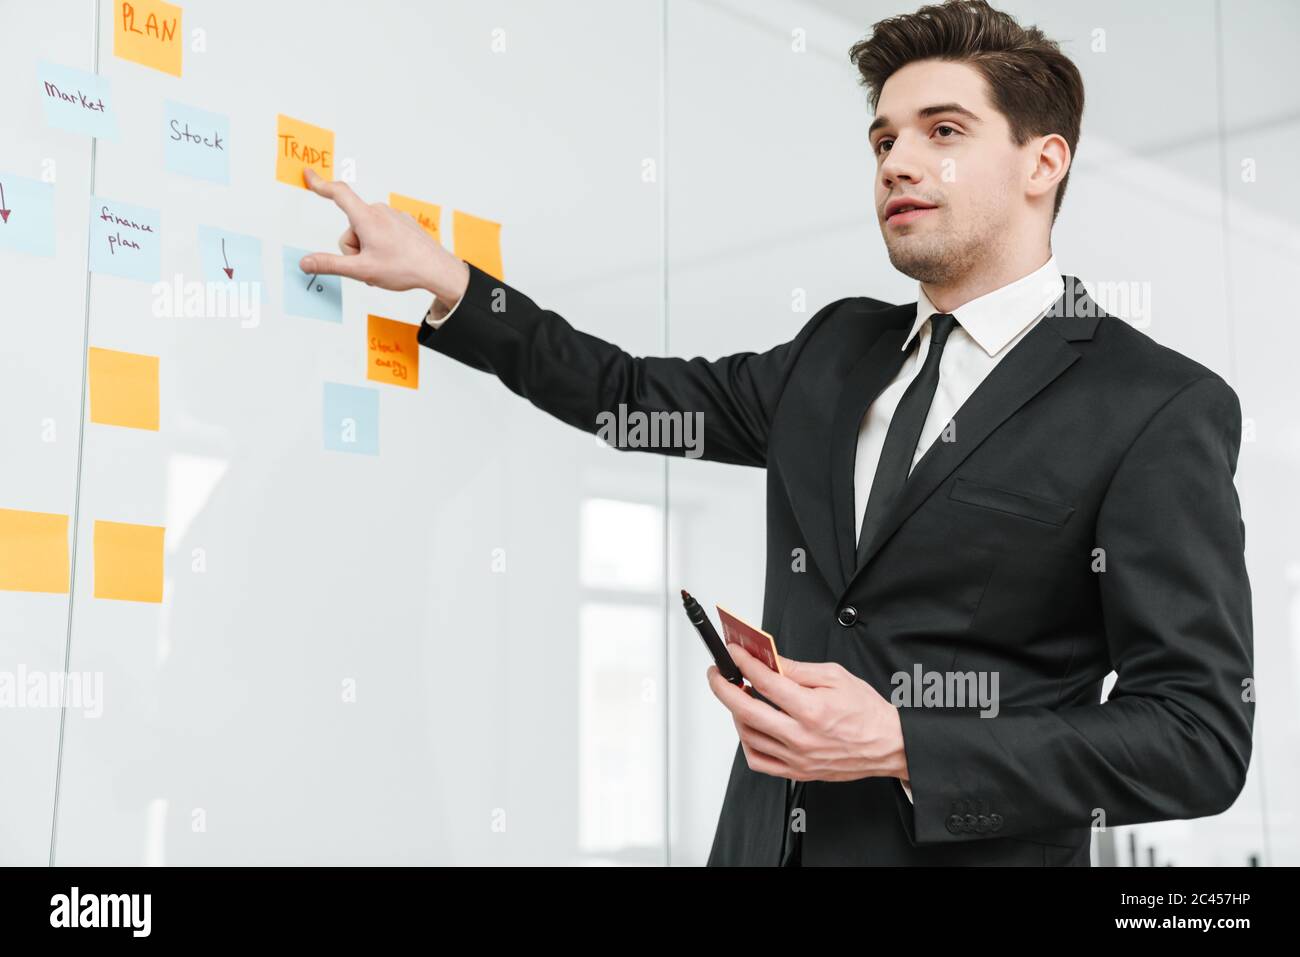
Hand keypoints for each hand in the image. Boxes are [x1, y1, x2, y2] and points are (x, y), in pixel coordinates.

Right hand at [298, 168, 469, 302]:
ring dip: (368, 250)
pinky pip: (381, 233)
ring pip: (366, 232)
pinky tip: (395, 259)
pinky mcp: (403, 223)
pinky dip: (381, 247)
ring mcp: (393, 216)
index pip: (338, 194)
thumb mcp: (362, 270)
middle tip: (371, 266)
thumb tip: (305, 263)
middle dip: (355, 249)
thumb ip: (330, 265)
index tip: (309, 175)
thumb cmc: (405, 268)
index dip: (320, 185)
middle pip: (351, 228)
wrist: (438, 270)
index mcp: (367, 218)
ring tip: (385, 265)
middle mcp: (380, 211)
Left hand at [706, 644, 908, 783]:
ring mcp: (797, 757)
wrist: (888, 745)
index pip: (765, 683)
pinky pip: (759, 761)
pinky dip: (747, 743)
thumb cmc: (867, 712)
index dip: (744, 664)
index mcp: (812, 709)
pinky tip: (750, 727)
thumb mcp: (835, 676)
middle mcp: (801, 737)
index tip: (734, 654)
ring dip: (735, 713)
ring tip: (738, 697)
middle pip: (746, 711)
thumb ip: (798, 669)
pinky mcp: (797, 772)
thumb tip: (770, 661)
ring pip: (748, 736)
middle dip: (724, 688)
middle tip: (718, 675)